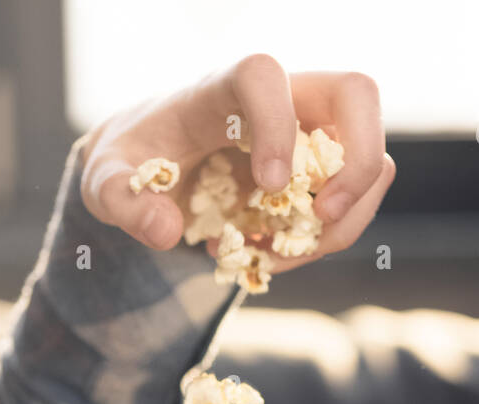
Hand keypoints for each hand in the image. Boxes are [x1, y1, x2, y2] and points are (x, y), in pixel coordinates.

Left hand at [78, 53, 394, 267]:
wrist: (151, 168)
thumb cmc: (134, 164)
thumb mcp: (106, 184)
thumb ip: (122, 203)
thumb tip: (164, 231)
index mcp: (221, 89)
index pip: (265, 75)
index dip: (278, 125)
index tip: (269, 186)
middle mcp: (280, 98)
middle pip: (358, 93)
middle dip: (358, 162)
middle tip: (321, 217)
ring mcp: (309, 132)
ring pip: (372, 156)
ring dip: (344, 220)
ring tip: (274, 253)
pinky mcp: (322, 169)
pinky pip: (355, 201)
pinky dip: (327, 240)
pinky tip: (272, 252)